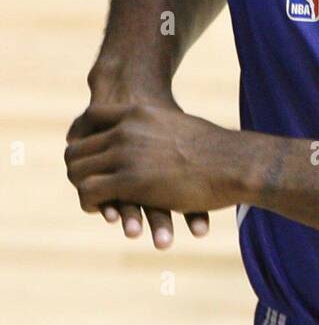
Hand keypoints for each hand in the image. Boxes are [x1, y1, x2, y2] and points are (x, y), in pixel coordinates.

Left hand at [65, 98, 233, 245]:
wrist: (234, 162)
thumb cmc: (216, 149)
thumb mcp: (180, 126)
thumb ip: (162, 128)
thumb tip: (163, 137)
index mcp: (140, 112)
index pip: (92, 117)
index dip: (87, 138)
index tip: (90, 154)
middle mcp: (127, 129)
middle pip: (80, 147)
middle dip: (79, 167)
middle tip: (85, 183)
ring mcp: (125, 153)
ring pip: (78, 170)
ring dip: (82, 188)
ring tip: (91, 202)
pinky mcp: (129, 180)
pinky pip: (89, 191)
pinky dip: (90, 203)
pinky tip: (105, 212)